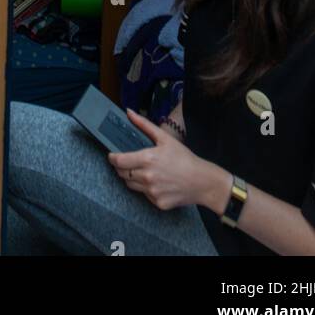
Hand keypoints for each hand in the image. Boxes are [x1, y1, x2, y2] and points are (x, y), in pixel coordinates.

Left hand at [108, 109, 224, 210]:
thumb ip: (144, 125)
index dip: (112, 158)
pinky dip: (146, 189)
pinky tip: (157, 182)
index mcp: (147, 159)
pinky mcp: (158, 203)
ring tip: (144, 171)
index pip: (119, 161)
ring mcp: (152, 192)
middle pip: (122, 174)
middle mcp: (147, 177)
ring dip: (132, 178)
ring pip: (131, 185)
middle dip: (121, 167)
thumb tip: (129, 112)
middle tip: (127, 162)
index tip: (111, 155)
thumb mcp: (165, 138)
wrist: (202, 181)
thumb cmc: (184, 158)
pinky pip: (145, 195)